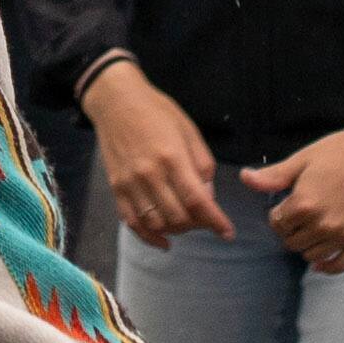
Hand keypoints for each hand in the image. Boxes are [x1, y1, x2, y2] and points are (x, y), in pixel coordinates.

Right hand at [84, 60, 233, 245]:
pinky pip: (132, 222)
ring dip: (177, 230)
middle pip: (178, 217)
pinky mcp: (116, 188)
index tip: (228, 233)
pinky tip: (163, 240)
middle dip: (198, 225)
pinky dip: (149, 237)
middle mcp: (149, 174)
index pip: (197, 201)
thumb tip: (207, 196)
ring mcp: (129, 183)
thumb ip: (202, 165)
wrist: (115, 101)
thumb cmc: (157, 112)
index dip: (215, 221)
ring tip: (186, 222)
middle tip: (205, 218)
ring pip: (157, 223)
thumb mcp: (189, 131)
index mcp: (172, 157)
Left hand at [240, 99, 343, 274]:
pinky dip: (329, 266)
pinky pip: (343, 264)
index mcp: (305, 205)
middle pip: (292, 242)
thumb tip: (244, 178)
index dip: (277, 216)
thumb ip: (272, 177)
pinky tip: (319, 264)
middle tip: (296, 218)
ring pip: (313, 255)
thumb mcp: (301, 161)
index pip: (278, 224)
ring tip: (309, 230)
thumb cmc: (339, 151)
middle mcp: (324, 224)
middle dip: (289, 231)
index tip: (284, 207)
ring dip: (306, 246)